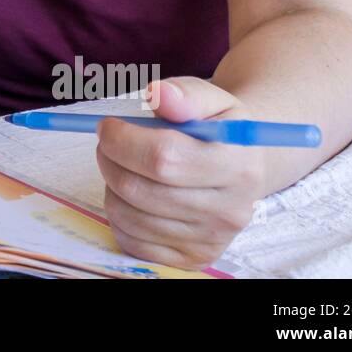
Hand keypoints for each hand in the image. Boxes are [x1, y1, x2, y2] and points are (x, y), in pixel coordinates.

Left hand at [94, 77, 266, 269]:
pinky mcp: (193, 259)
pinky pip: (131, 241)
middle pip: (140, 190)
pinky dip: (119, 215)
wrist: (244, 166)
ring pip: (128, 215)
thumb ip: (184, 93)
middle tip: (107, 142)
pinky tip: (133, 194)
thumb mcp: (210, 99)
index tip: (107, 125)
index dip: (122, 139)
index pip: (164, 157)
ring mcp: (211, 239)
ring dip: (111, 185)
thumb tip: (158, 94)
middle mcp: (230, 210)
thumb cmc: (217, 127)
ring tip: (125, 165)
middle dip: (109, 159)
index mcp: (238, 164)